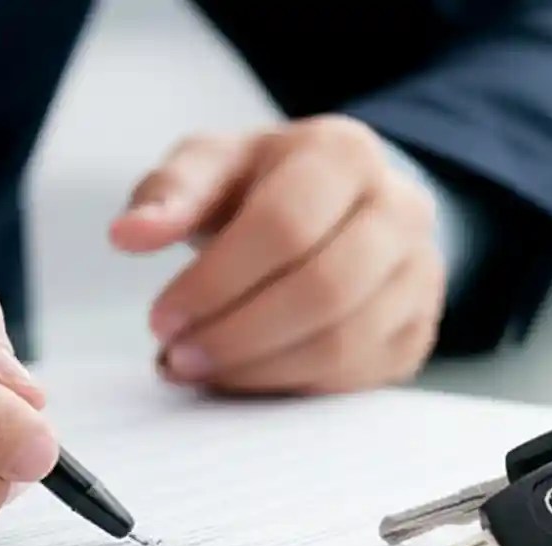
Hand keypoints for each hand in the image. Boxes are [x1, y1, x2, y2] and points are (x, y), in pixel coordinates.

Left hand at [109, 115, 445, 394]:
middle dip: (237, 335)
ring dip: (258, 370)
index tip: (161, 318)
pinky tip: (244, 378)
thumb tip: (131, 233)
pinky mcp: (417, 331)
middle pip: (323, 289)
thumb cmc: (267, 188)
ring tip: (202, 371)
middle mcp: (400, 209)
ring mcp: (420, 274)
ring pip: (342, 342)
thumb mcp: (215, 166)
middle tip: (177, 357)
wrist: (344, 209)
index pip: (284, 225)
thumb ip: (171, 192)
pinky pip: (355, 377)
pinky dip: (289, 386)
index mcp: (345, 153)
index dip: (216, 282)